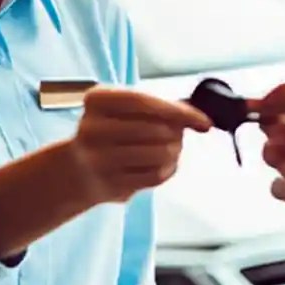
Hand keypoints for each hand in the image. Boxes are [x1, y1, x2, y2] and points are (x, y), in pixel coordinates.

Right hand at [70, 86, 211, 204]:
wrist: (79, 168)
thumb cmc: (115, 131)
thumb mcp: (129, 110)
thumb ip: (163, 108)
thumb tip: (203, 119)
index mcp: (96, 100)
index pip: (143, 101)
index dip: (178, 111)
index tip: (205, 121)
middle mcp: (91, 128)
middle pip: (154, 129)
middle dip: (177, 134)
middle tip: (179, 137)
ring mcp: (97, 159)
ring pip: (157, 154)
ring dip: (174, 153)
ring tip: (172, 151)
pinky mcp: (108, 184)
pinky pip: (153, 176)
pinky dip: (167, 171)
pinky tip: (163, 166)